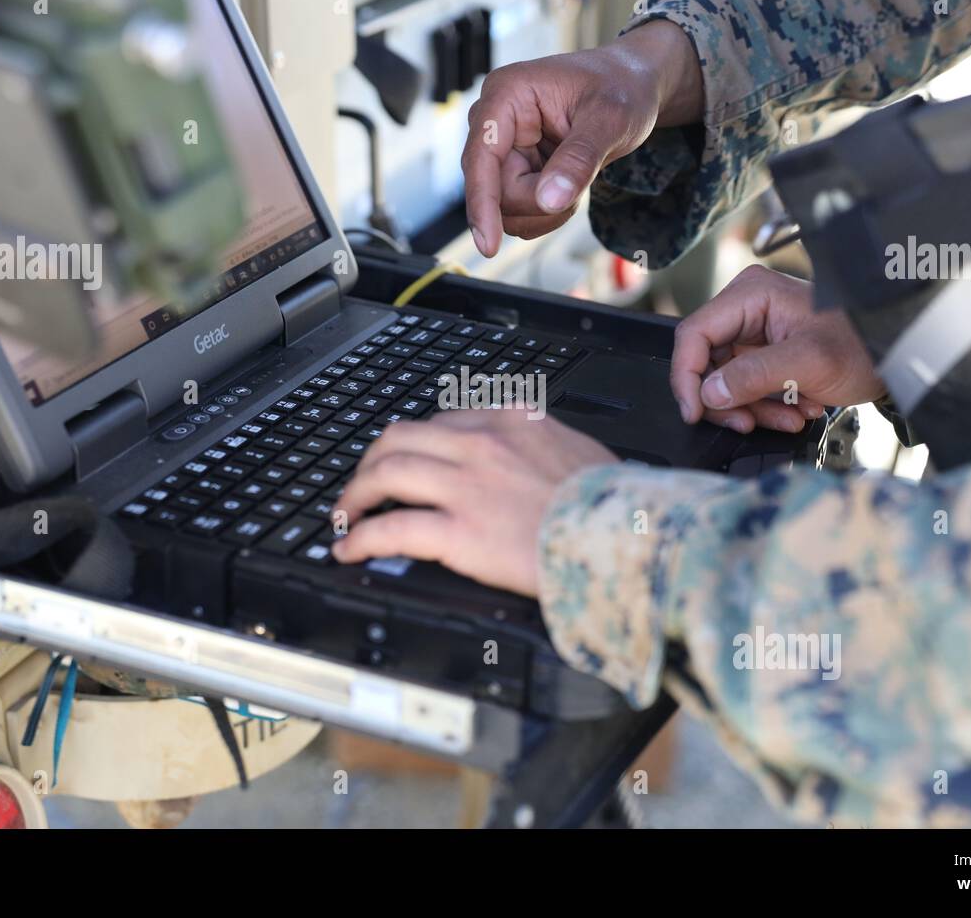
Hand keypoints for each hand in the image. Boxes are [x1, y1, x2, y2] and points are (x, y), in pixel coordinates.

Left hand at [331, 409, 617, 596]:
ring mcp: (467, 485)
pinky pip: (392, 528)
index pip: (439, 421)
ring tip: (345, 516)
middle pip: (398, 439)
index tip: (400, 461)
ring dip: (355, 496)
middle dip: (368, 463)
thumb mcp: (574, 450)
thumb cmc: (610, 505)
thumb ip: (537, 445)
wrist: (625, 537)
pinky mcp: (459, 530)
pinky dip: (361, 539)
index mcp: (509, 421)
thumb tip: (525, 456)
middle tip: (359, 486)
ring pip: (386, 474)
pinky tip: (350, 550)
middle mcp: (481, 444)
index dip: (410, 444)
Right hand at [463, 20, 702, 256]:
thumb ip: (579, 160)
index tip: (489, 246)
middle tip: (578, 184)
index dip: (482, 204)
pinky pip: (519, 209)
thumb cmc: (622, 88)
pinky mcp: (514, 167)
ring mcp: (503, 146)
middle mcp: (495, 121)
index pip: (481, 158)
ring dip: (545, 210)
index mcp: (506, 94)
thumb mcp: (610, 120)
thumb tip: (548, 200)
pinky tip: (569, 186)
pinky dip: (548, 211)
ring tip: (578, 181)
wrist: (632, 86)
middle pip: (495, 190)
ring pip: (506, 206)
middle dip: (538, 201)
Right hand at [671, 266, 885, 432]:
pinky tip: (794, 409)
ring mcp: (753, 332)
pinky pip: (745, 386)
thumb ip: (753, 376)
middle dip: (727, 399)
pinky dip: (764, 406)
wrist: (895, 354)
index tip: (695, 410)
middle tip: (747, 422)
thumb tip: (709, 393)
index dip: (686, 377)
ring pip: (724, 380)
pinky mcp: (763, 354)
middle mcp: (745, 309)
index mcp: (750, 294)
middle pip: (705, 363)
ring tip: (788, 417)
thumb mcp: (808, 362)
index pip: (693, 335)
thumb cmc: (862, 345)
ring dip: (751, 408)